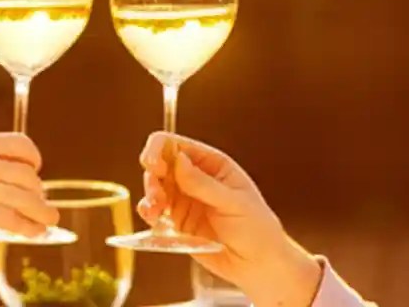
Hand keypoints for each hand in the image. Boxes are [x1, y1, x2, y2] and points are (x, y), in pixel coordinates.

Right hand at [0, 132, 58, 271]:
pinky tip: (36, 232)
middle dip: (37, 190)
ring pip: (29, 196)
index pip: (18, 143)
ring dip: (42, 210)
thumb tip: (8, 183)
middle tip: (38, 202)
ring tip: (47, 219)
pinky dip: (32, 228)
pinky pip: (20, 219)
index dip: (32, 159)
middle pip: (27, 172)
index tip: (35, 171)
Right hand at [139, 132, 321, 306]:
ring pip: (155, 188)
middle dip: (153, 178)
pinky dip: (149, 213)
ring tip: (155, 212)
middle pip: (160, 165)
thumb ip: (203, 184)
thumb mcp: (234, 203)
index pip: (177, 145)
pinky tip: (153, 219)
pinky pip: (155, 212)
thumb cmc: (256, 228)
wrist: (259, 264)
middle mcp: (194, 178)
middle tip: (157, 197)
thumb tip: (177, 159)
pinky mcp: (177, 222)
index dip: (159, 150)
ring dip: (150, 196)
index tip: (153, 165)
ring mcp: (184, 200)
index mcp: (212, 164)